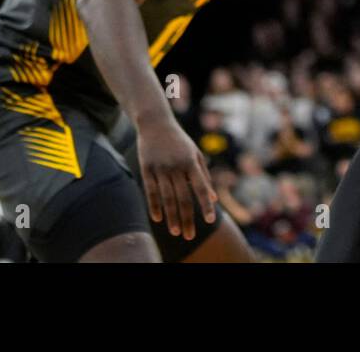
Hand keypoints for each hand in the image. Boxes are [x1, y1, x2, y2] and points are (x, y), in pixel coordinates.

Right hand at [136, 116, 217, 239]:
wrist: (155, 123)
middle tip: (190, 236)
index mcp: (191, 162)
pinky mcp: (146, 168)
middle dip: (188, 219)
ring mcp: (160, 168)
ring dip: (172, 217)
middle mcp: (176, 166)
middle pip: (183, 198)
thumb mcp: (195, 153)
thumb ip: (204, 176)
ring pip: (167, 198)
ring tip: (176, 232)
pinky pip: (151, 191)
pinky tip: (158, 219)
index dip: (206, 205)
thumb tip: (213, 198)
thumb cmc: (179, 141)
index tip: (210, 220)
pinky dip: (154, 206)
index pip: (201, 188)